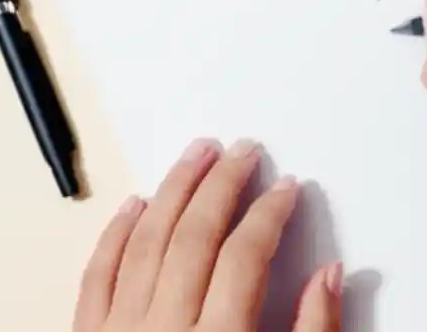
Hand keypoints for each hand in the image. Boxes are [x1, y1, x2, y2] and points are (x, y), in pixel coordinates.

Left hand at [74, 139, 341, 331]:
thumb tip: (329, 275)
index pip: (245, 256)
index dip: (269, 214)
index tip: (288, 187)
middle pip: (194, 236)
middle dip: (222, 184)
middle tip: (243, 150)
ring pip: (145, 242)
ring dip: (172, 190)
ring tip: (195, 155)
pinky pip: (97, 276)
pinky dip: (115, 235)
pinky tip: (133, 205)